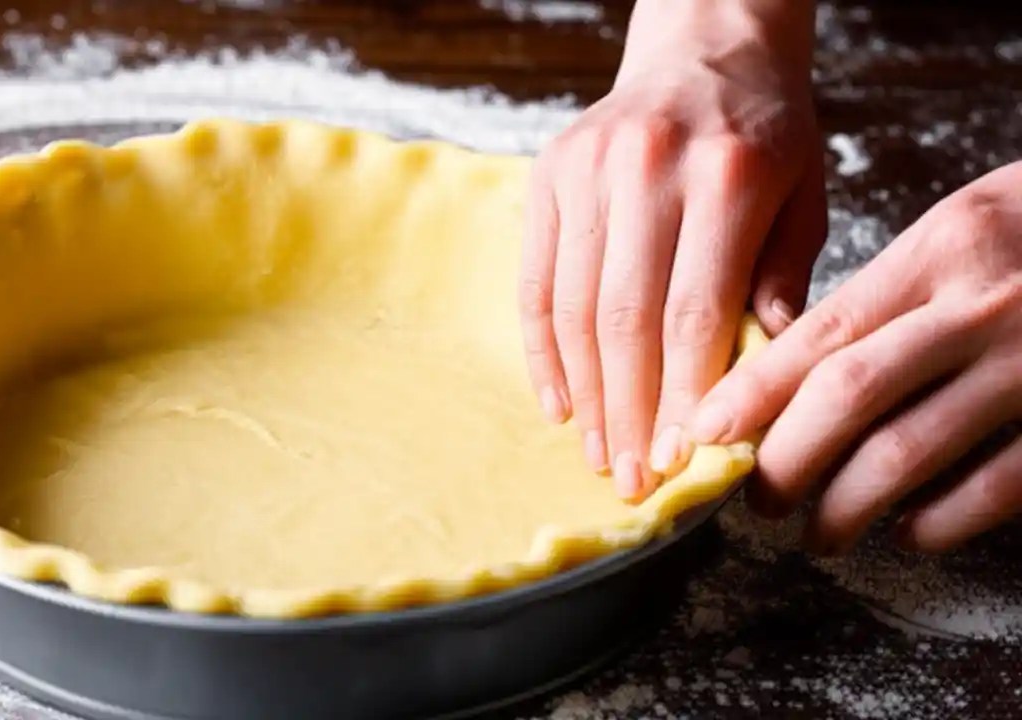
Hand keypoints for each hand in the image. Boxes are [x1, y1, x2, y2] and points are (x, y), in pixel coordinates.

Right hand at [520, 0, 822, 500]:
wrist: (706, 51)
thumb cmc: (766, 133)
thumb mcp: (805, 196)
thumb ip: (783, 282)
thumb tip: (757, 386)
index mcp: (727, 176)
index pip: (694, 314)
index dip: (683, 397)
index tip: (681, 461)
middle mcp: (647, 171)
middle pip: (625, 321)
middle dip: (629, 413)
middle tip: (633, 479)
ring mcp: (586, 172)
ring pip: (573, 308)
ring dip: (584, 395)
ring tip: (598, 454)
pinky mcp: (546, 178)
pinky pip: (534, 282)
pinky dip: (542, 351)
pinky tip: (558, 403)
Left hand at [692, 161, 1021, 553]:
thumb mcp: (964, 228)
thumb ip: (887, 293)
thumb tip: (789, 366)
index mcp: (941, 250)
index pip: (820, 332)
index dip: (751, 393)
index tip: (702, 433)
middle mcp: (982, 305)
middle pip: (848, 394)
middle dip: (784, 459)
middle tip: (755, 500)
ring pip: (912, 451)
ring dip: (847, 506)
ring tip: (817, 534)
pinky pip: (998, 486)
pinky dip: (942, 521)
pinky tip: (911, 533)